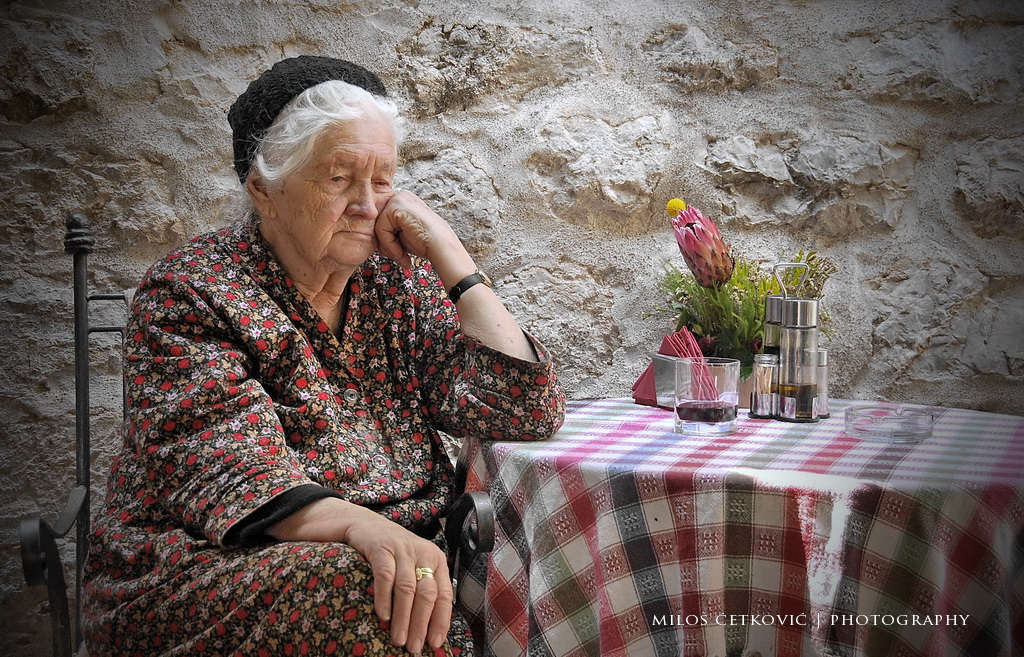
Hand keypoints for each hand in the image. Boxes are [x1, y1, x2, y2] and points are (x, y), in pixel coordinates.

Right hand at [345, 514, 452, 653]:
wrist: (366, 524)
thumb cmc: (393, 552)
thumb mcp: (414, 566)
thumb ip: (423, 589)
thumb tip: (427, 630)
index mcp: (436, 559)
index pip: (445, 594)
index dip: (441, 620)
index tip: (435, 643)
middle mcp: (423, 552)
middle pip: (427, 593)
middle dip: (421, 624)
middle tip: (414, 647)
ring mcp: (402, 549)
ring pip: (407, 588)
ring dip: (403, 617)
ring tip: (398, 639)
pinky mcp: (381, 547)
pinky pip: (385, 576)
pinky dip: (385, 598)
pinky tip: (383, 616)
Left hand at [374, 190, 465, 271]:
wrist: (441, 247)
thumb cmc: (425, 243)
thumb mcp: (402, 234)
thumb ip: (388, 232)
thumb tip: (375, 241)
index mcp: (403, 201)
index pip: (383, 221)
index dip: (388, 240)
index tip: (398, 254)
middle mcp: (400, 196)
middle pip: (378, 223)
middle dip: (386, 243)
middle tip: (399, 257)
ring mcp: (398, 199)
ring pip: (378, 227)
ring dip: (388, 246)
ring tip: (401, 256)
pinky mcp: (395, 207)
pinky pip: (380, 230)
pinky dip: (389, 245)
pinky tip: (401, 252)